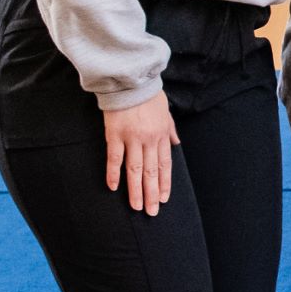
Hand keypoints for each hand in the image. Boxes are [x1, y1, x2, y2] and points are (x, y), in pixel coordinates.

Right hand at [103, 94, 178, 215]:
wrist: (131, 79)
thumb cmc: (149, 95)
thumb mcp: (166, 112)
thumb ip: (171, 130)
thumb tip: (177, 143)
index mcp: (162, 135)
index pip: (165, 165)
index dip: (164, 183)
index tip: (163, 199)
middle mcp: (149, 139)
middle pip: (151, 172)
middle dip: (152, 194)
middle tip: (151, 212)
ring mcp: (132, 138)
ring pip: (135, 170)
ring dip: (136, 190)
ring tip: (136, 207)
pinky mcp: (115, 134)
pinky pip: (114, 158)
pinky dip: (113, 173)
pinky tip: (113, 187)